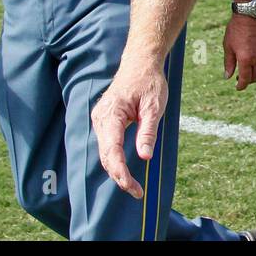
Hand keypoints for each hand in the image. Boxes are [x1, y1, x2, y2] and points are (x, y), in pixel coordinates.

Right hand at [92, 58, 169, 197]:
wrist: (140, 64)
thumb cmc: (149, 82)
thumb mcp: (154, 106)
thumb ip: (147, 131)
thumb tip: (144, 157)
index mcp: (111, 114)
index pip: (112, 150)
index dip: (121, 171)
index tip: (132, 187)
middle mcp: (100, 118)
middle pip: (106, 155)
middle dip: (119, 176)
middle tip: (137, 192)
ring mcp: (100, 119)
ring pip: (104, 152)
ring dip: (116, 169)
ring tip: (133, 186)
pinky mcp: (104, 121)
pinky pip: (107, 144)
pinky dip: (114, 159)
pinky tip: (124, 170)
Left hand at [223, 13, 255, 89]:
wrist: (252, 12)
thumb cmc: (237, 27)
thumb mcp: (228, 45)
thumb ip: (229, 63)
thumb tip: (228, 76)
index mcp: (245, 59)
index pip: (245, 80)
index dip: (241, 86)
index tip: (238, 87)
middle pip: (255, 77)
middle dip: (248, 79)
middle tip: (241, 76)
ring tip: (250, 67)